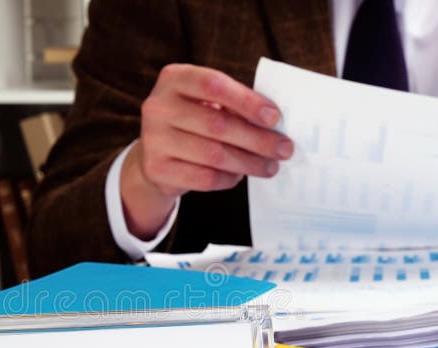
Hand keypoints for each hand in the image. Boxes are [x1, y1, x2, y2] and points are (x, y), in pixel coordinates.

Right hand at [120, 64, 293, 239]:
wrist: (154, 155)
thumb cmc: (192, 122)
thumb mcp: (205, 102)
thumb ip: (233, 105)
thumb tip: (275, 124)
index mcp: (173, 79)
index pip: (213, 85)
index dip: (247, 101)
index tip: (274, 118)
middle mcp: (158, 106)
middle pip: (217, 124)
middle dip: (257, 139)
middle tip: (284, 148)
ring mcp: (153, 139)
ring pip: (213, 155)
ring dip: (249, 162)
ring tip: (270, 166)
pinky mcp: (157, 169)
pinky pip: (204, 178)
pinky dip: (228, 178)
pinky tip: (240, 175)